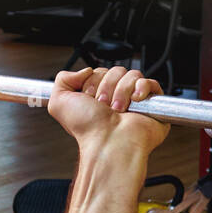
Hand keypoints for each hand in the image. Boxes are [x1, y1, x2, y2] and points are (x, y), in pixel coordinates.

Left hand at [47, 66, 168, 152]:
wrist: (108, 142)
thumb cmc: (88, 129)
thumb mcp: (59, 102)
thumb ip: (62, 79)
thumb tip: (85, 70)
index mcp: (97, 97)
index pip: (99, 71)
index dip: (92, 82)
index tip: (89, 99)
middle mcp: (115, 98)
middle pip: (116, 70)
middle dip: (106, 87)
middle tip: (103, 106)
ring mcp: (134, 101)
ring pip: (132, 75)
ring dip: (121, 92)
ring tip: (117, 110)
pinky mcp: (152, 104)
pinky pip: (150, 83)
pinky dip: (141, 89)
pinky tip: (134, 102)